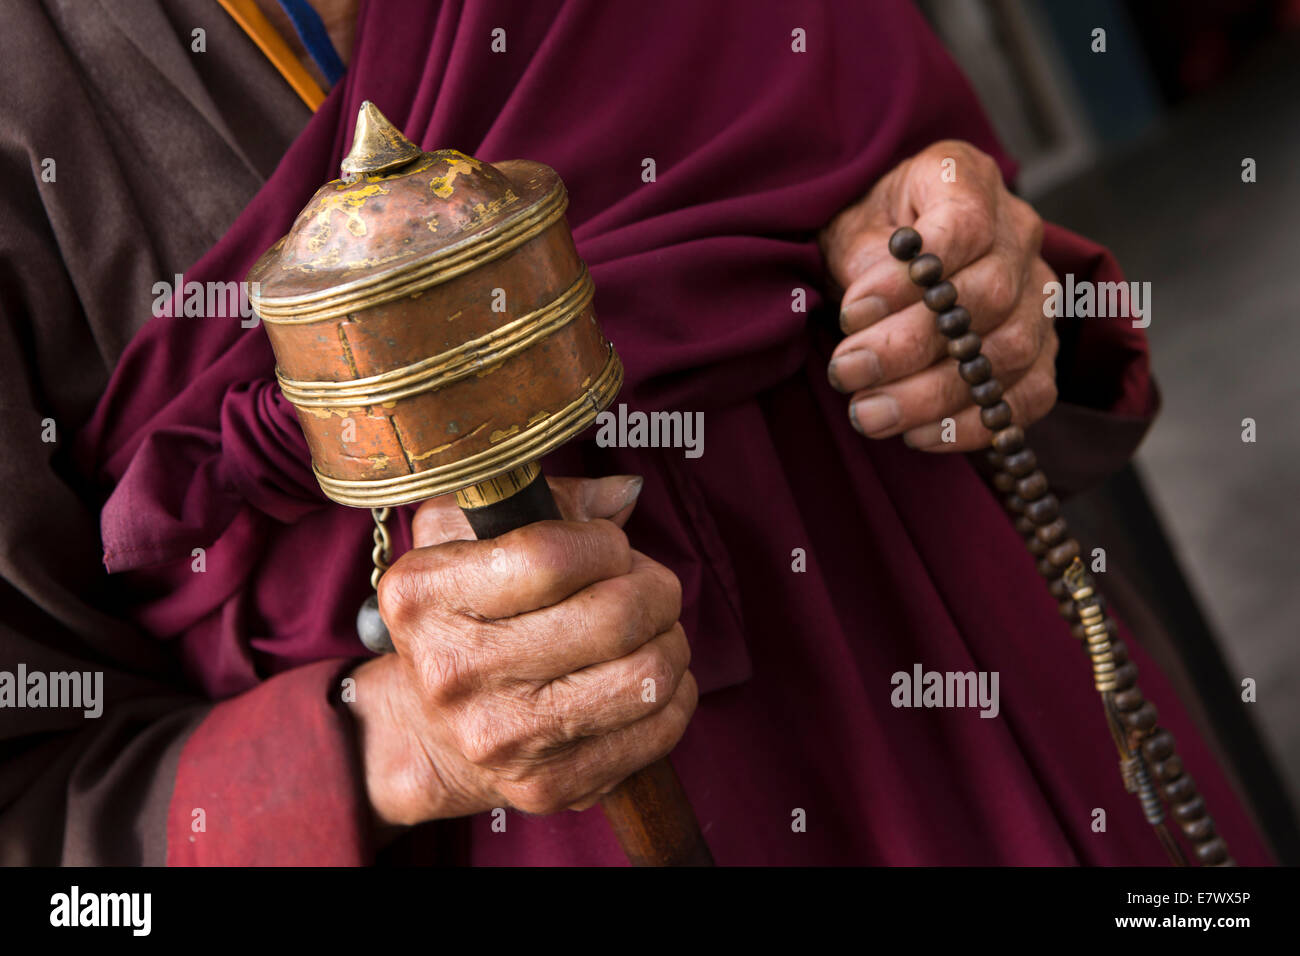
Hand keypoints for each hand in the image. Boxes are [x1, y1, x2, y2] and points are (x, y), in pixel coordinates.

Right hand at [348, 475, 697, 829]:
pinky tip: (642, 678)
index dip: (603, 543)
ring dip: (670, 641)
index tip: (607, 546)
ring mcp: (504, 737)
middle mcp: (455, 672)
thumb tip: (626, 493)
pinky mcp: (552, 784)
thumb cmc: (465, 613)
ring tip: (648, 631)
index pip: (551, 556)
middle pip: (615, 616)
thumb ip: (549, 498)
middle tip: (645, 585)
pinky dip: (674, 694)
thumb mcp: (469, 533)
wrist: (434, 732)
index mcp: (424, 595)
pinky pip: (660, 728)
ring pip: (650, 675)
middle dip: (654, 588)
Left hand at [819, 139, 1058, 451]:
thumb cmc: (871, 235)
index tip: (851, 312)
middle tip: (847, 373)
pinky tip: (919, 435)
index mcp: (969, 180)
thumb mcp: (852, 226)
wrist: (896, 253)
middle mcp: (1020, 232)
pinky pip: (1030, 395)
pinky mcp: (1043, 348)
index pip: (963, 226)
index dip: (909, 279)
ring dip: (934, 394)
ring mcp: (1040, 292)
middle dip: (909, 345)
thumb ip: (864, 260)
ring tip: (870, 413)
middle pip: (989, 296)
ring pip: (1010, 352)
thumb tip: (870, 311)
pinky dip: (976, 424)